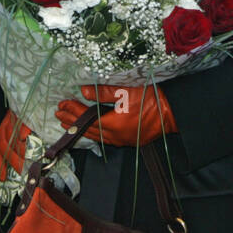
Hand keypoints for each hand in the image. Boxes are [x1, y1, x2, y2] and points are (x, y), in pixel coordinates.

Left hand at [0, 109, 33, 180]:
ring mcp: (13, 119)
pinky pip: (20, 124)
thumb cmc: (27, 119)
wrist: (33, 97)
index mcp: (1, 133)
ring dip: (20, 150)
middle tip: (21, 170)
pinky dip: (23, 132)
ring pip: (11, 136)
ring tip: (28, 158)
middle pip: (3, 145)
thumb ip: (18, 150)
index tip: (3, 177)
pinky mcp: (23, 113)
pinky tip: (27, 138)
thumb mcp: (19, 136)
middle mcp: (5, 126)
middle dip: (12, 160)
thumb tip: (20, 169)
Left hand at [56, 84, 175, 146]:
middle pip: (88, 130)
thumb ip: (104, 92)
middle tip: (58, 115)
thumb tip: (83, 92)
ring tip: (69, 124)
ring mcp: (123, 140)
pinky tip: (91, 129)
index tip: (62, 104)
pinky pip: (106, 139)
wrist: (174, 113)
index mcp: (114, 124)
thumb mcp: (127, 91)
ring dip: (81, 129)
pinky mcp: (130, 140)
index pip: (86, 118)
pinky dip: (94, 133)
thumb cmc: (153, 100)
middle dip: (72, 122)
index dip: (73, 111)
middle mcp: (116, 136)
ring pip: (96, 136)